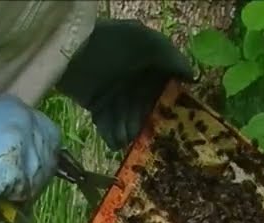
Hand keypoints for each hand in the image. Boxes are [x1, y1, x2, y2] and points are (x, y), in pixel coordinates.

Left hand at [57, 19, 194, 149]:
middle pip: (148, 113)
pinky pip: (109, 129)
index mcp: (151, 68)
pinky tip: (114, 140)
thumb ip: (172, 57)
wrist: (69, 51)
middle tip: (147, 134)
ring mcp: (117, 98)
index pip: (167, 93)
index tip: (173, 121)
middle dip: (147, 125)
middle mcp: (136, 85)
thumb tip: (194, 77)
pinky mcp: (98, 109)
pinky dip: (112, 137)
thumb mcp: (146, 42)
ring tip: (126, 135)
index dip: (171, 108)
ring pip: (129, 124)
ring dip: (129, 132)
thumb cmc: (111, 43)